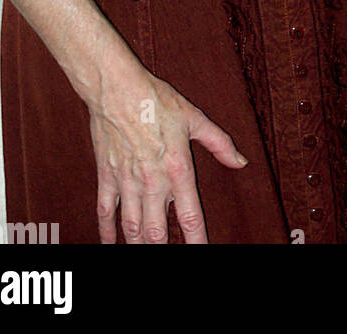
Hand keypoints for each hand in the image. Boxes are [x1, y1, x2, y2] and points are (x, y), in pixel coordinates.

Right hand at [86, 62, 246, 243]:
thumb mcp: (194, 118)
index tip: (202, 251)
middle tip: (170, 256)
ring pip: (132, 229)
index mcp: (178, 169)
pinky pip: (105, 213)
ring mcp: (127, 182)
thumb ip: (219, 143)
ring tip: (146, 255)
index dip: (197, 240)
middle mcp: (152, 182)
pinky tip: (110, 244)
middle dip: (164, 250)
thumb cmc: (157, 100)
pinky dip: (107, 232)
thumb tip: (241, 162)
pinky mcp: (106, 177)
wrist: (117, 89)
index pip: (190, 216)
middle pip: (157, 232)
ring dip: (139, 246)